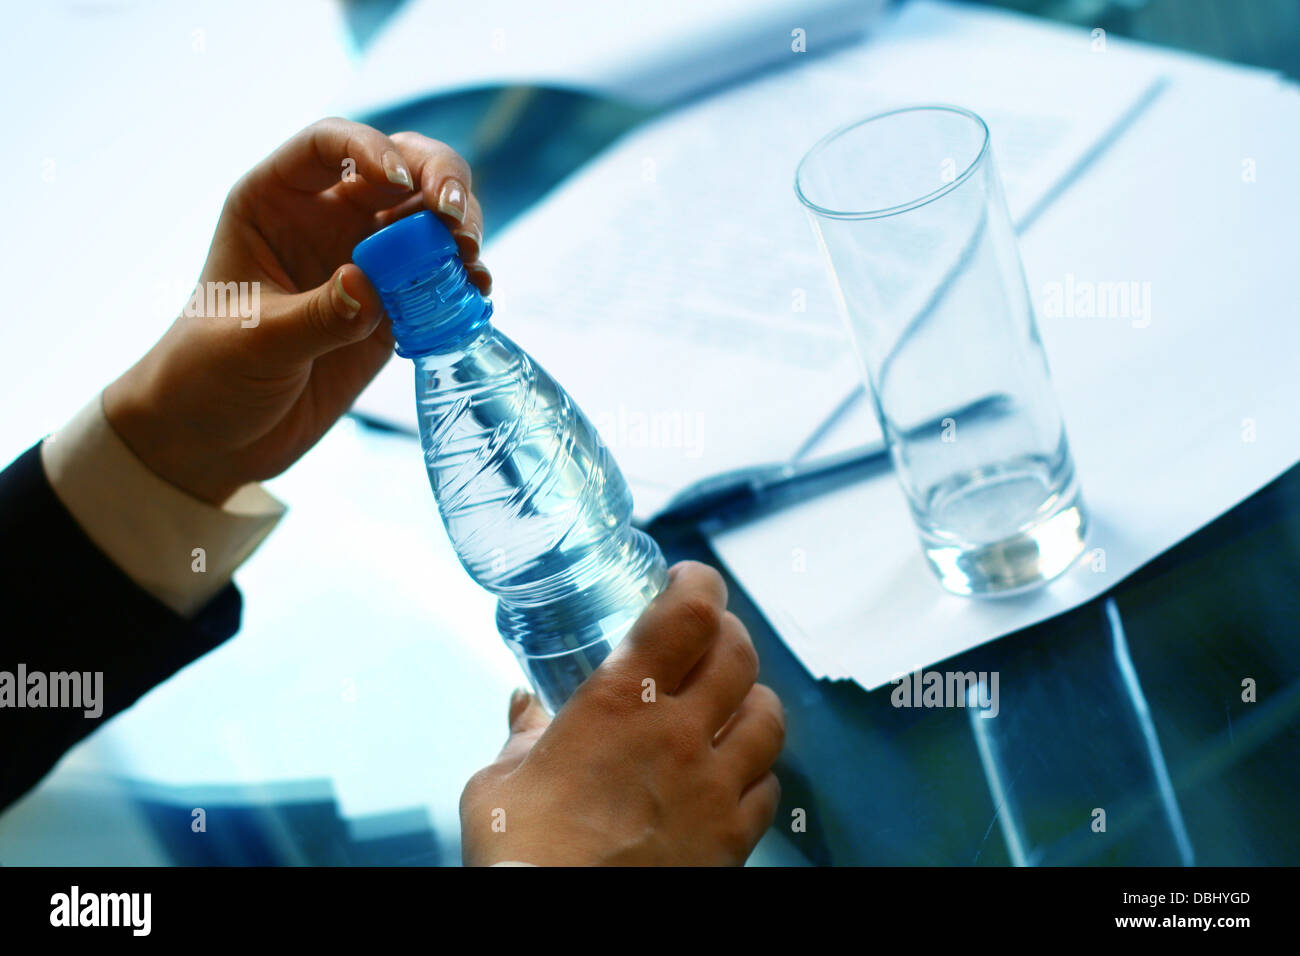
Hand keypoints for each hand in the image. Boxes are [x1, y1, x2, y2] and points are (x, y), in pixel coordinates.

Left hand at [103, 118, 489, 504]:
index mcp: (275, 202)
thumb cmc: (208, 376)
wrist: (216, 438)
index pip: (327, 145)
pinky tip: (477, 296)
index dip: (369, 149)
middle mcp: (325, 219)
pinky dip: (464, 283)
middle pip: (398, 168)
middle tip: (457, 220)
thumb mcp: (255, 342)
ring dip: (461, 231)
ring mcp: (363, 262)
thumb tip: (370, 286)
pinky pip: (438, 281)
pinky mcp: (391, 309)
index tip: (398, 184)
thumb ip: (317, 315)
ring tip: (472, 263)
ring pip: (428, 221)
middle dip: (438, 180)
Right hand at [460, 562, 784, 865]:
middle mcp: (680, 735)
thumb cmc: (520, 854)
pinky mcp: (731, 841)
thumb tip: (522, 705)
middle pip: (740, 655)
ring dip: (753, 697)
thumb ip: (519, 736)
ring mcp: (714, 789)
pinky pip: (770, 790)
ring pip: (769, 718)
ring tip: (732, 700)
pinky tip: (735, 774)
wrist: (552, 923)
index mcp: (621, 702)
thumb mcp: (498, 783)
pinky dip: (758, 771)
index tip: (688, 580)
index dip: (699, 583)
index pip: (689, 613)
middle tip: (708, 634)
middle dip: (728, 633)